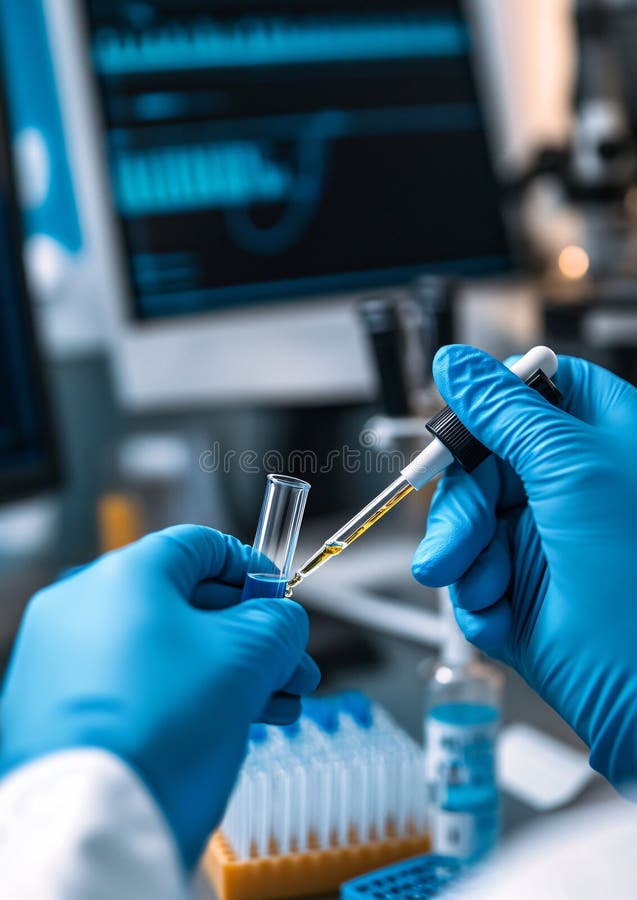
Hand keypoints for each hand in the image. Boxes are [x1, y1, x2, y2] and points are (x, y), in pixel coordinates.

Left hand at [0, 526, 319, 865]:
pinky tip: (237, 722)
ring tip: (278, 704)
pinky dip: (189, 696)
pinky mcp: (65, 713)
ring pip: (168, 652)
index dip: (252, 569)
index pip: (199, 546)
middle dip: (252, 636)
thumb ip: (277, 624)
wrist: (89, 827)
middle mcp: (82, 611)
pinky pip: (141, 688)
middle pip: (186, 605)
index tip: (280, 597)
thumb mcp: (244, 660)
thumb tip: (283, 621)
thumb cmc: (160, 731)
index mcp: (121, 577)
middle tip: (291, 664)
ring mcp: (67, 664)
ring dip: (230, 672)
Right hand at [412, 346, 636, 789]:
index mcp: (604, 443)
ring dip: (462, 553)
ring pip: (465, 519)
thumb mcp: (573, 472)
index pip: (539, 389)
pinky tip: (501, 612)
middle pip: (483, 459)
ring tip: (482, 584)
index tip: (464, 424)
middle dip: (464, 502)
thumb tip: (459, 365)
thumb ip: (508, 411)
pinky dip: (474, 595)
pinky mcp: (517, 588)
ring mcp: (542, 539)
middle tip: (465, 535)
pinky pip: (466, 572)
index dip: (495, 401)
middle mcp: (570, 487)